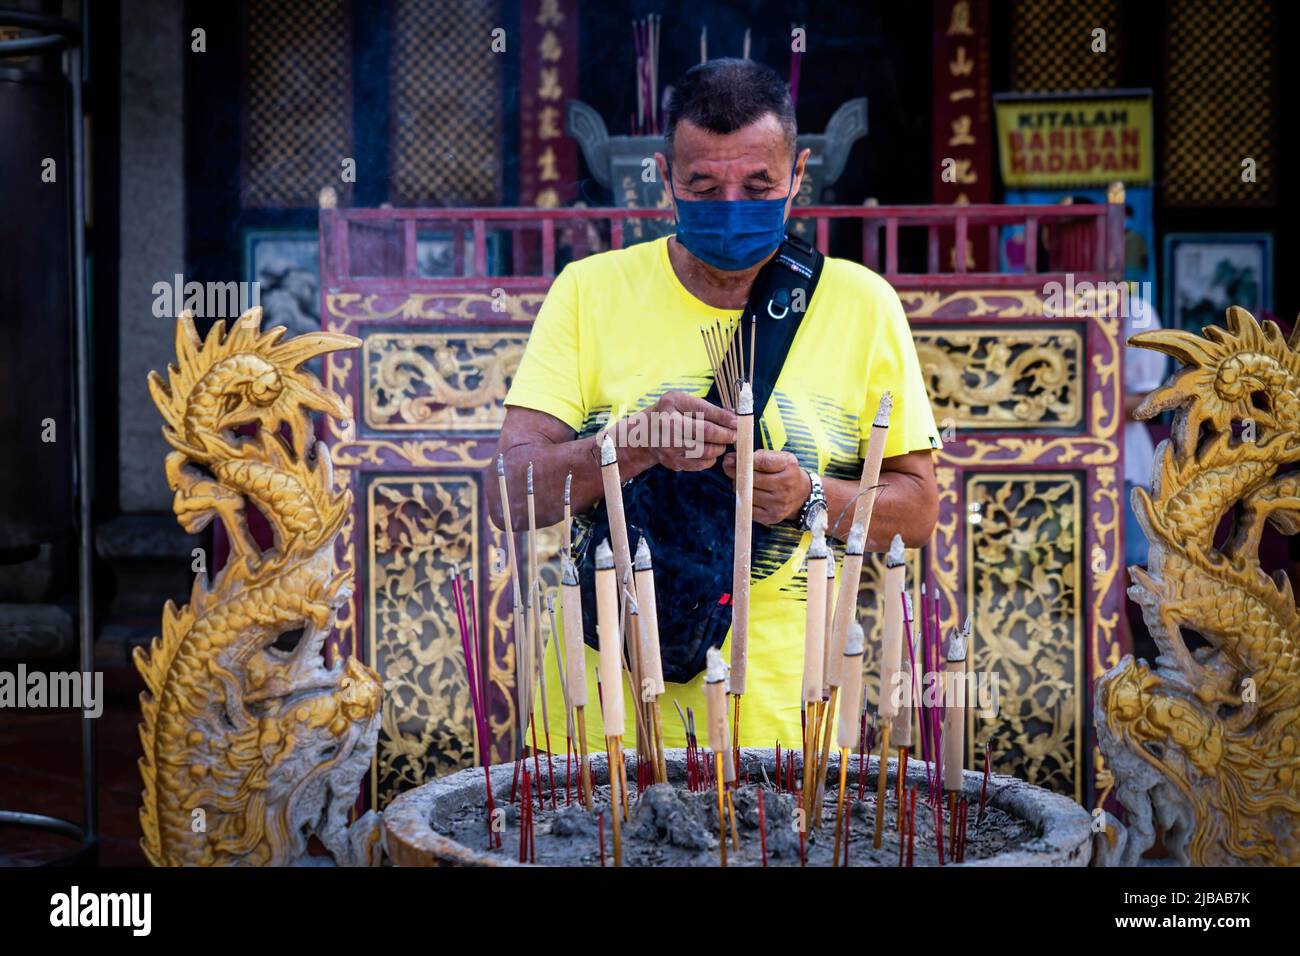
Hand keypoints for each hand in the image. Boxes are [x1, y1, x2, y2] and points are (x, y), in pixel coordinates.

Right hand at [611, 390, 736, 472]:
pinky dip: (711, 458)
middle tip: (735, 434)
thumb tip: (734, 417)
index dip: (725, 418)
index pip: (704, 412)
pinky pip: (701, 464)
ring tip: (722, 442)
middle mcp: (667, 426)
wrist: (645, 433)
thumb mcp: (683, 401)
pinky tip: (710, 451)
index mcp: (670, 405)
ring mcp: (669, 447)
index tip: (738, 421)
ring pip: (706, 451)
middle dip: (726, 434)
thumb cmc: (670, 413)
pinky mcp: (673, 462)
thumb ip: (706, 408)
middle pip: (706, 433)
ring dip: (720, 447)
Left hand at [723, 450, 810, 524]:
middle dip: (736, 472)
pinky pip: (748, 508)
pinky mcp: (771, 517)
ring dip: (738, 486)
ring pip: (747, 494)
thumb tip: (731, 459)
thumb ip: (760, 456)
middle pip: (752, 479)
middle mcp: (785, 487)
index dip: (745, 460)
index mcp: (789, 468)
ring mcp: (778, 504)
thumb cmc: (786, 472)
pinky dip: (744, 500)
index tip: (733, 457)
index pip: (762, 462)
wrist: (802, 495)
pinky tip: (747, 494)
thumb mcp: (781, 458)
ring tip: (741, 481)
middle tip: (729, 467)